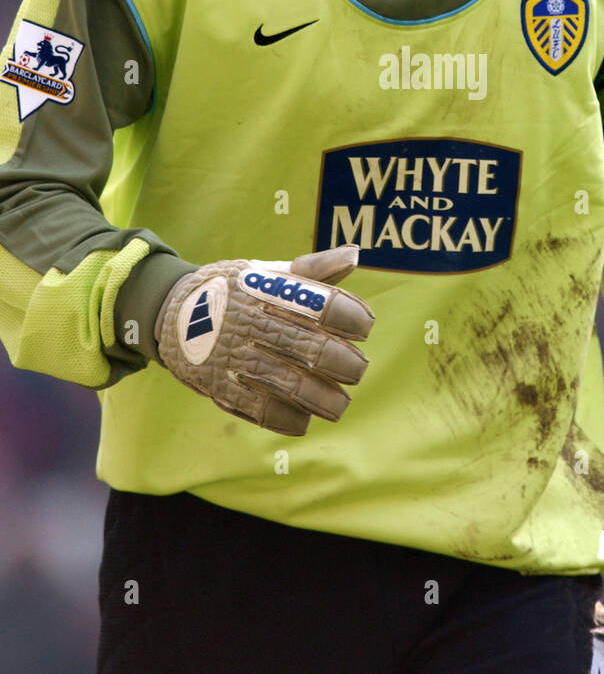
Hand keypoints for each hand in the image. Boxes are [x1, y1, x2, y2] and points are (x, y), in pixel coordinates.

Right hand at [154, 244, 373, 435]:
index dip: (352, 317)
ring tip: (340, 404)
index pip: (323, 305)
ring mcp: (237, 357)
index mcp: (270, 290)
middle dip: (345, 364)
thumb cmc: (233, 290)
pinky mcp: (222, 387)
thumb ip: (313, 269)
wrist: (170, 310)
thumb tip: (355, 254)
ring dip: (324, 399)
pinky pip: (262, 411)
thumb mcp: (267, 271)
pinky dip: (289, 419)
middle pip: (312, 349)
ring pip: (291, 385)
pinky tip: (304, 417)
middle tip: (358, 369)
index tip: (364, 326)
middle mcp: (254, 322)